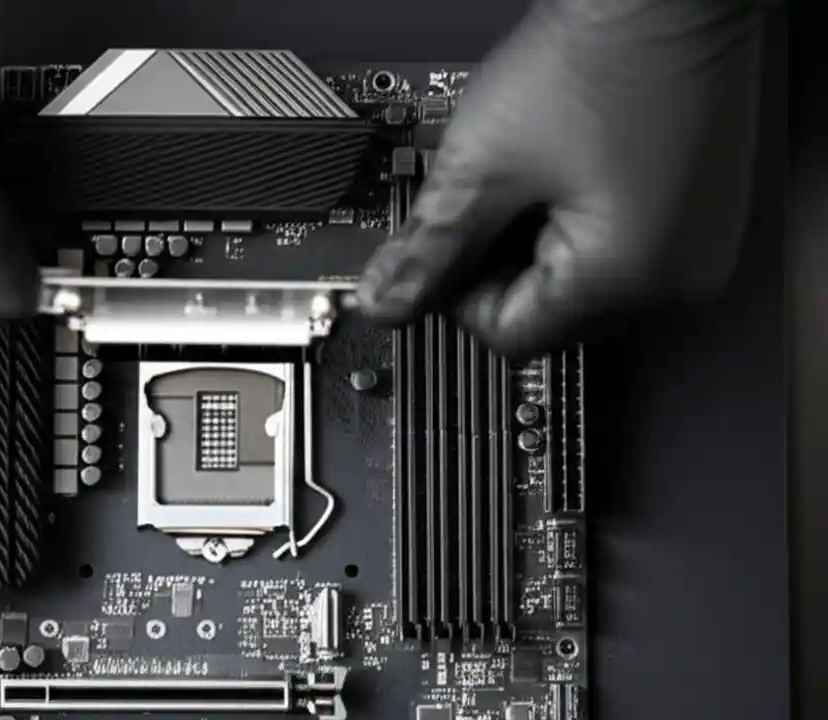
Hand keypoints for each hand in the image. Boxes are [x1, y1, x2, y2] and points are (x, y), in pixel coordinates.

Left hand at [358, 0, 767, 356]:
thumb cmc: (598, 56)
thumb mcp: (486, 165)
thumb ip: (430, 246)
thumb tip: (383, 300)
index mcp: (631, 280)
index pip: (510, 334)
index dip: (458, 291)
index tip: (444, 241)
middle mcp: (677, 279)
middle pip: (548, 313)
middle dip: (501, 262)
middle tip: (490, 191)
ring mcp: (696, 245)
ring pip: (580, 281)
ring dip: (537, 238)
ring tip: (535, 167)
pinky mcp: (699, 215)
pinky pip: (619, 247)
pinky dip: (578, 219)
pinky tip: (567, 165)